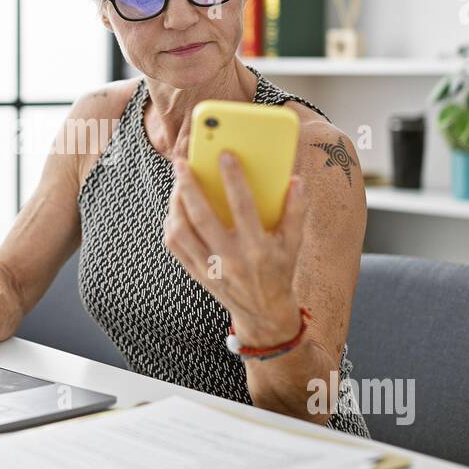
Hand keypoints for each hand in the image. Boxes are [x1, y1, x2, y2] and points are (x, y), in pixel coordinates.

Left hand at [162, 152, 307, 347]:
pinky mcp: (196, 273)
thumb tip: (297, 181)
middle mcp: (230, 258)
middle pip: (202, 217)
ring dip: (175, 204)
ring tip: (177, 183)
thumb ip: (296, 211)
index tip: (225, 155)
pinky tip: (175, 208)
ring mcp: (209, 267)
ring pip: (182, 231)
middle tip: (181, 163)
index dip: (234, 179)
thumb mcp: (294, 243)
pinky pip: (175, 246)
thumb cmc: (279, 271)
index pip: (243, 207)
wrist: (263, 314)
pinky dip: (171, 224)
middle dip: (189, 187)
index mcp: (257, 248)